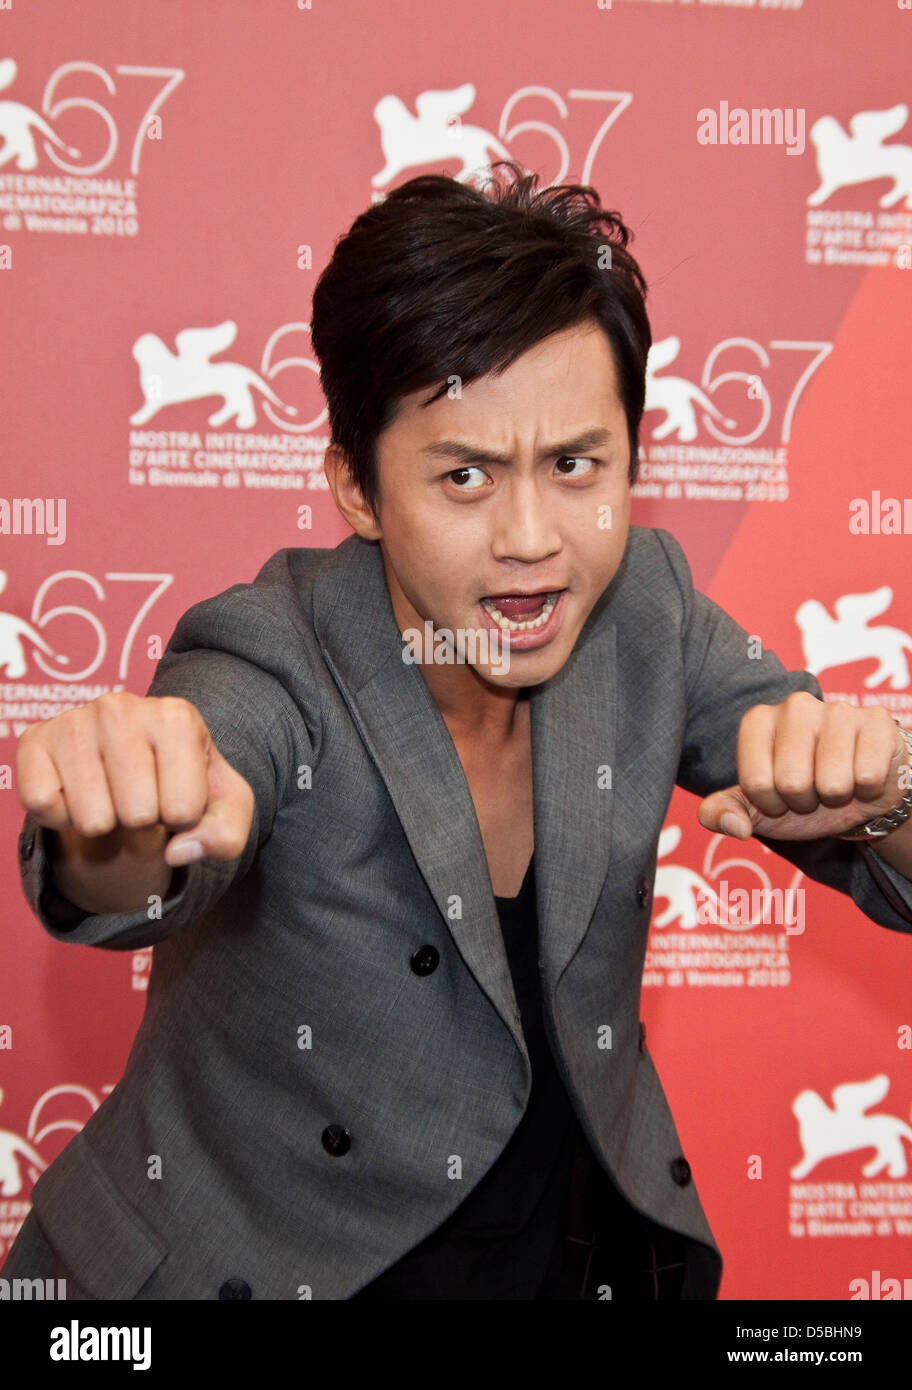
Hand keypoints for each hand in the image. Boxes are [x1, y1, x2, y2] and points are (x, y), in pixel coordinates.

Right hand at [16, 691, 254, 866]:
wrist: (132, 766)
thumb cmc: (184, 784)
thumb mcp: (225, 807)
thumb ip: (226, 836)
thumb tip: (178, 852)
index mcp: (177, 716)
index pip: (183, 810)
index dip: (182, 818)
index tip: (176, 795)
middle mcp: (122, 708)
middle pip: (137, 816)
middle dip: (143, 823)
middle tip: (140, 798)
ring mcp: (74, 720)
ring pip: (93, 821)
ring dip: (105, 824)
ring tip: (112, 795)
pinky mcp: (34, 740)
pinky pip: (44, 808)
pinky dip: (62, 818)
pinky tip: (78, 792)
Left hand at [697, 692, 909, 840]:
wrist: (856, 791)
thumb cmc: (801, 795)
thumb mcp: (756, 808)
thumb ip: (722, 813)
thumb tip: (734, 826)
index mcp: (758, 720)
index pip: (756, 783)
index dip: (771, 802)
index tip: (781, 794)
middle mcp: (795, 706)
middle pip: (792, 782)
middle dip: (804, 800)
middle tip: (813, 790)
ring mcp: (838, 709)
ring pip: (832, 783)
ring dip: (836, 797)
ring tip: (836, 781)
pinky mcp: (877, 720)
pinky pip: (867, 776)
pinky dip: (866, 789)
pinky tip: (862, 774)